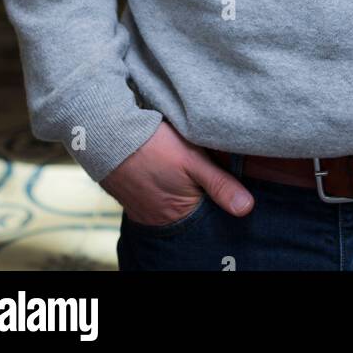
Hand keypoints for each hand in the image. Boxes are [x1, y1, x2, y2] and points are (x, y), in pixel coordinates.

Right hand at [100, 120, 253, 224]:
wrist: (105, 134)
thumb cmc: (152, 146)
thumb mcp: (192, 160)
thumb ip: (219, 184)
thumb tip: (247, 208)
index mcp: (178, 213)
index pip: (208, 215)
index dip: (218, 200)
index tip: (226, 186)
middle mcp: (159, 218)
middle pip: (191, 210)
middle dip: (200, 196)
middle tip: (202, 175)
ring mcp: (142, 209)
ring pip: (173, 202)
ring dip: (181, 190)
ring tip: (183, 172)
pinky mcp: (131, 196)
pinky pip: (155, 197)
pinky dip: (163, 186)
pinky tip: (165, 171)